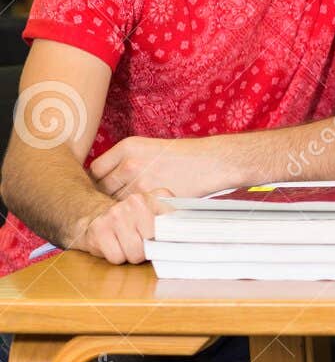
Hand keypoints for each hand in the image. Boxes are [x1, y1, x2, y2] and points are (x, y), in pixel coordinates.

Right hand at [67, 189, 173, 264]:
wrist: (92, 213)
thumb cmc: (131, 218)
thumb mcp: (155, 209)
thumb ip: (175, 218)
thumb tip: (194, 234)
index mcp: (155, 197)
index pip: (175, 224)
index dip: (172, 239)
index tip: (172, 244)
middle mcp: (136, 202)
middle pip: (154, 242)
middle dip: (148, 248)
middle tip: (140, 241)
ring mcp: (116, 215)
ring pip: (136, 253)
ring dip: (131, 254)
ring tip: (126, 243)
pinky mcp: (99, 230)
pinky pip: (116, 257)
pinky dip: (116, 257)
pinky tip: (113, 245)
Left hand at [89, 136, 242, 199]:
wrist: (212, 163)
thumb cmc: (185, 157)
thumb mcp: (150, 149)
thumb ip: (127, 161)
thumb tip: (107, 180)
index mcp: (127, 146)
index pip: (95, 169)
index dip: (98, 181)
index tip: (105, 189)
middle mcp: (128, 162)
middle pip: (101, 187)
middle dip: (106, 196)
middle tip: (115, 203)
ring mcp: (138, 181)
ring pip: (114, 202)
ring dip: (119, 208)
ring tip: (129, 210)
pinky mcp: (150, 198)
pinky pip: (131, 211)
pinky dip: (133, 214)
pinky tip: (140, 214)